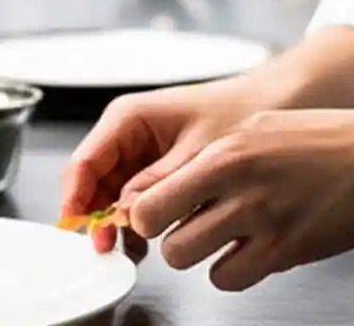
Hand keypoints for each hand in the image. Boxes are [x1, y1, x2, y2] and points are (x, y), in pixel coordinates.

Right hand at [61, 79, 274, 255]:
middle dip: (96, 215)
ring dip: (116, 222)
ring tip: (127, 251)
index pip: (85, 162)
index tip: (78, 228)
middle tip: (106, 247)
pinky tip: (144, 243)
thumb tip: (127, 213)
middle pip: (93, 181)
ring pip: (111, 194)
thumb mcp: (198, 152)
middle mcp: (128, 135)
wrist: (277, 103)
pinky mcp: (158, 169)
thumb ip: (160, 183)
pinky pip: (135, 198)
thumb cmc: (239, 111)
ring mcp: (142, 152)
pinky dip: (137, 221)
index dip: (76, 199)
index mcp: (128, 119)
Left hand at [128, 107, 353, 291]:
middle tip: (177, 227)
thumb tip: (163, 182)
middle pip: (166, 240)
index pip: (151, 200)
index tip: (148, 213)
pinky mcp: (287, 251)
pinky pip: (231, 278)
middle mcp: (239, 190)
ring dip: (196, 255)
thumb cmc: (320, 139)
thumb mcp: (252, 130)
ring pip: (192, 261)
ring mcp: (264, 224)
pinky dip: (229, 270)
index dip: (143, 213)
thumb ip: (208, 157)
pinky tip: (242, 250)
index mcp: (223, 154)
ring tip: (213, 238)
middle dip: (165, 238)